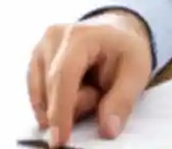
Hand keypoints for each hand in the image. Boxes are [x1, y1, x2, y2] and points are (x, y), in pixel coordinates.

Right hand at [28, 10, 153, 147]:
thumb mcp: (137, 72)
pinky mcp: (34, 61)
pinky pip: (38, 96)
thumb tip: (107, 130)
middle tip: (99, 92)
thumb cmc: (126, 50)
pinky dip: (57, 101)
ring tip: (89, 87)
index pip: (63, 77)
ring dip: (67, 103)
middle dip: (76, 105)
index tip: (60, 140)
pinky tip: (74, 89)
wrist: (117, 34)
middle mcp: (53, 37)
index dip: (60, 111)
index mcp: (81, 36)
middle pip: (53, 91)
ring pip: (44, 97)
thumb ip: (122, 101)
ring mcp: (40, 48)